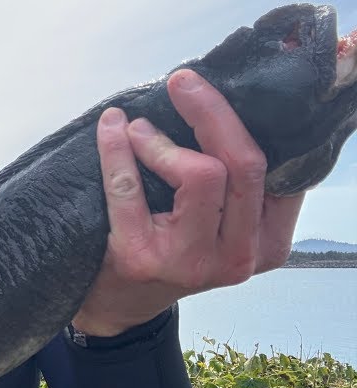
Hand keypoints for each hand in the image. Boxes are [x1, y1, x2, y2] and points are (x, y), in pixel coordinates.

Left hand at [73, 69, 304, 336]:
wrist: (119, 306)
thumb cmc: (173, 250)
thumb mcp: (223, 226)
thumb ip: (239, 185)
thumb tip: (236, 105)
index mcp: (268, 243)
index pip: (276, 169)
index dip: (250, 121)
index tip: (227, 86)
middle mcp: (237, 257)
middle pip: (242, 164)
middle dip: (212, 112)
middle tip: (183, 81)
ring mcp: (190, 262)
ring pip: (199, 173)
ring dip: (161, 139)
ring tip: (136, 127)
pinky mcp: (140, 259)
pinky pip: (131, 188)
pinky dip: (117, 149)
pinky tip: (111, 128)